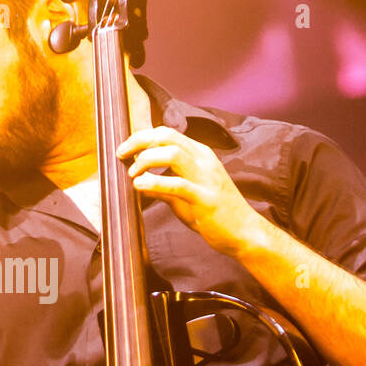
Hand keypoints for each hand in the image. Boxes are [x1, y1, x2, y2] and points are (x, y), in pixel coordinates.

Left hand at [118, 126, 263, 256]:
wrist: (244, 232)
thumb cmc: (215, 214)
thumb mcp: (186, 196)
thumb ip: (165, 186)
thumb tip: (140, 182)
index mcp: (200, 154)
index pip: (167, 133)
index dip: (142, 137)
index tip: (125, 149)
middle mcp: (204, 160)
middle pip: (167, 136)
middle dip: (139, 141)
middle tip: (121, 155)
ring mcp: (206, 178)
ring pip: (173, 153)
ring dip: (147, 160)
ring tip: (133, 174)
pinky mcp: (205, 198)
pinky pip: (178, 184)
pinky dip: (155, 183)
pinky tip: (140, 186)